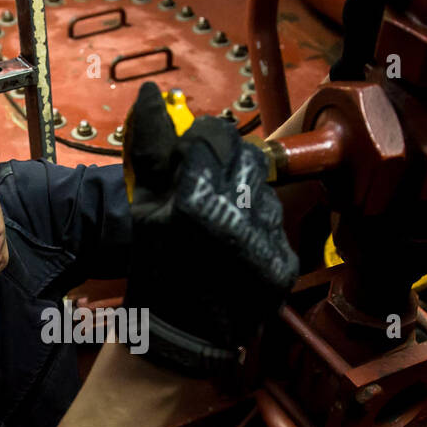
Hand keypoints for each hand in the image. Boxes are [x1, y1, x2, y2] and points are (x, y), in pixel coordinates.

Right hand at [120, 82, 298, 377]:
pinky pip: (278, 225)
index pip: (213, 136)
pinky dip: (260, 230)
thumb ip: (150, 147)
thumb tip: (151, 93)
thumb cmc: (154, 266)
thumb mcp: (143, 205)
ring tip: (223, 223)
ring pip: (266, 189)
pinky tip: (238, 247)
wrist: (179, 334)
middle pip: (246, 156)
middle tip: (209, 189)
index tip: (192, 160)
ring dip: (247, 198)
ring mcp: (263, 243)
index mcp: (194, 199)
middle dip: (227, 165)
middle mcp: (234, 217)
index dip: (201, 144)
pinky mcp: (283, 266)